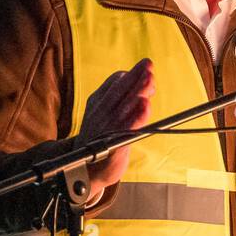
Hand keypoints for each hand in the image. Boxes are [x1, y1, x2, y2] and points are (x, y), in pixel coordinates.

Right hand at [77, 58, 154, 201]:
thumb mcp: (107, 112)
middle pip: (119, 91)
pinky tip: (145, 107)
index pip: (114, 82)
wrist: (85, 170)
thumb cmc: (101, 136)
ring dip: (138, 91)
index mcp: (97, 102)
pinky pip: (125, 129)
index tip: (147, 69)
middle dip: (135, 77)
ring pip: (123, 106)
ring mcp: (105, 129)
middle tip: (149, 65)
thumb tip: (147, 83)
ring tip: (151, 79)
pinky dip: (136, 117)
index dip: (131, 75)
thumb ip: (124, 98)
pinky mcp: (112, 145)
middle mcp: (100, 113)